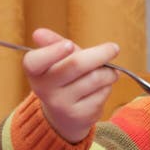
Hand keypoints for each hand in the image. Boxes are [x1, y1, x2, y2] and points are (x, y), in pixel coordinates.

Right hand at [23, 28, 119, 142]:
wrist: (64, 116)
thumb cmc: (64, 79)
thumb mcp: (57, 60)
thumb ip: (53, 44)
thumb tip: (39, 33)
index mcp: (35, 71)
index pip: (34, 61)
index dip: (52, 52)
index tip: (69, 44)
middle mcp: (44, 90)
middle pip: (76, 65)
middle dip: (100, 53)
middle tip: (114, 48)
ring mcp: (61, 105)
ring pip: (95, 78)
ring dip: (109, 72)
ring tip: (109, 72)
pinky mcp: (79, 115)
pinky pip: (102, 93)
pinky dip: (107, 86)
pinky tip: (101, 88)